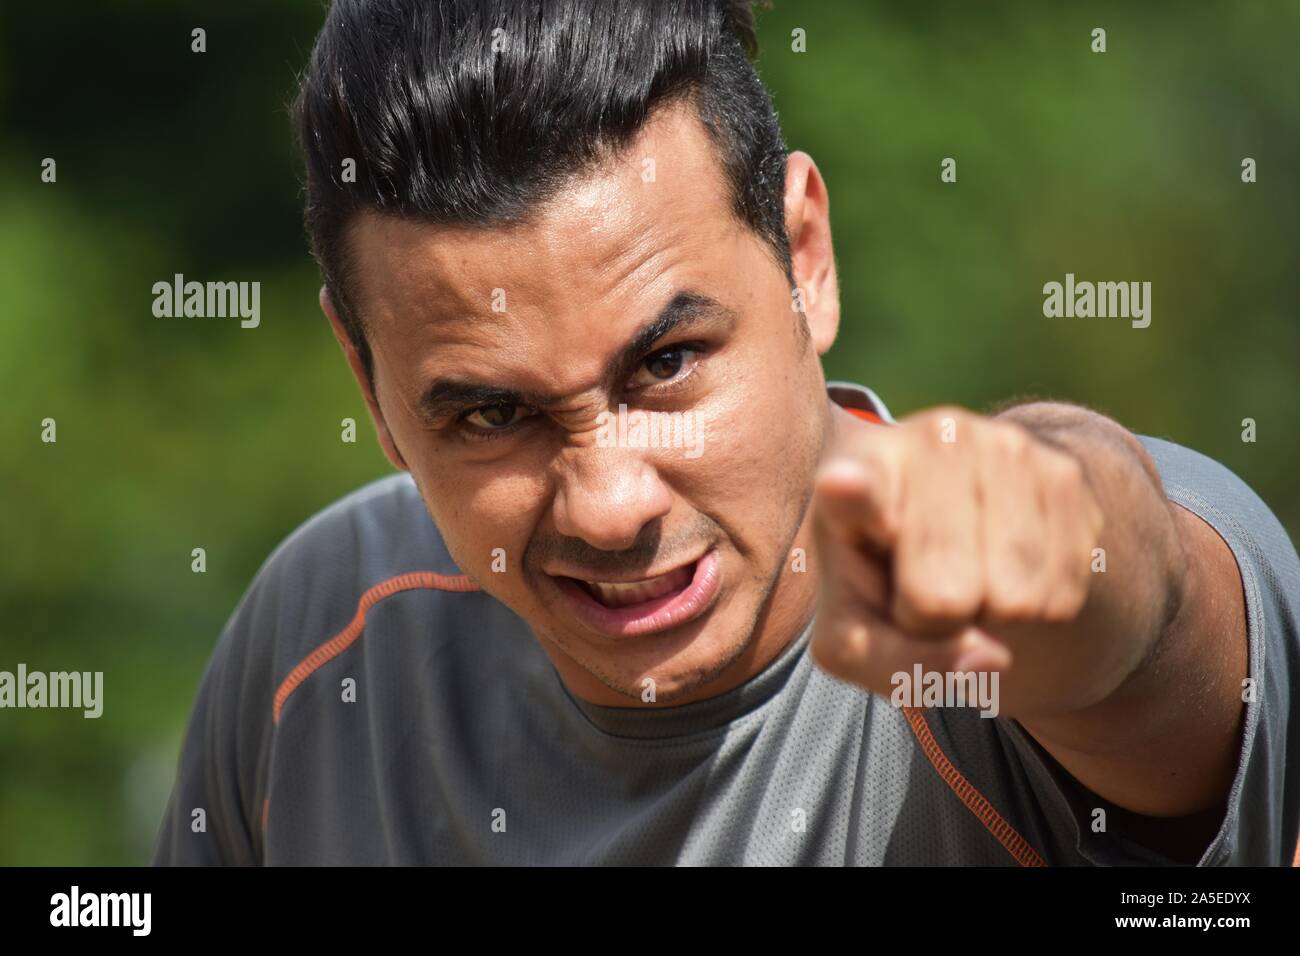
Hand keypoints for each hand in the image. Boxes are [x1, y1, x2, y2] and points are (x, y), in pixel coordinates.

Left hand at [808, 405, 1104, 714]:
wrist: (954, 532)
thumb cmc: (882, 587)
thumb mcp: (854, 638)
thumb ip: (892, 662)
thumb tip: (990, 657)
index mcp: (851, 475)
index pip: (855, 487)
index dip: (851, 492)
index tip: (841, 484)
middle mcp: (928, 441)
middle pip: (942, 595)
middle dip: (936, 622)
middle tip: (922, 587)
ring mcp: (1002, 445)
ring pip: (1014, 598)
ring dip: (992, 615)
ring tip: (965, 573)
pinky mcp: (1063, 470)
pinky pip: (1062, 594)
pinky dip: (1038, 607)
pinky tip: (1008, 567)